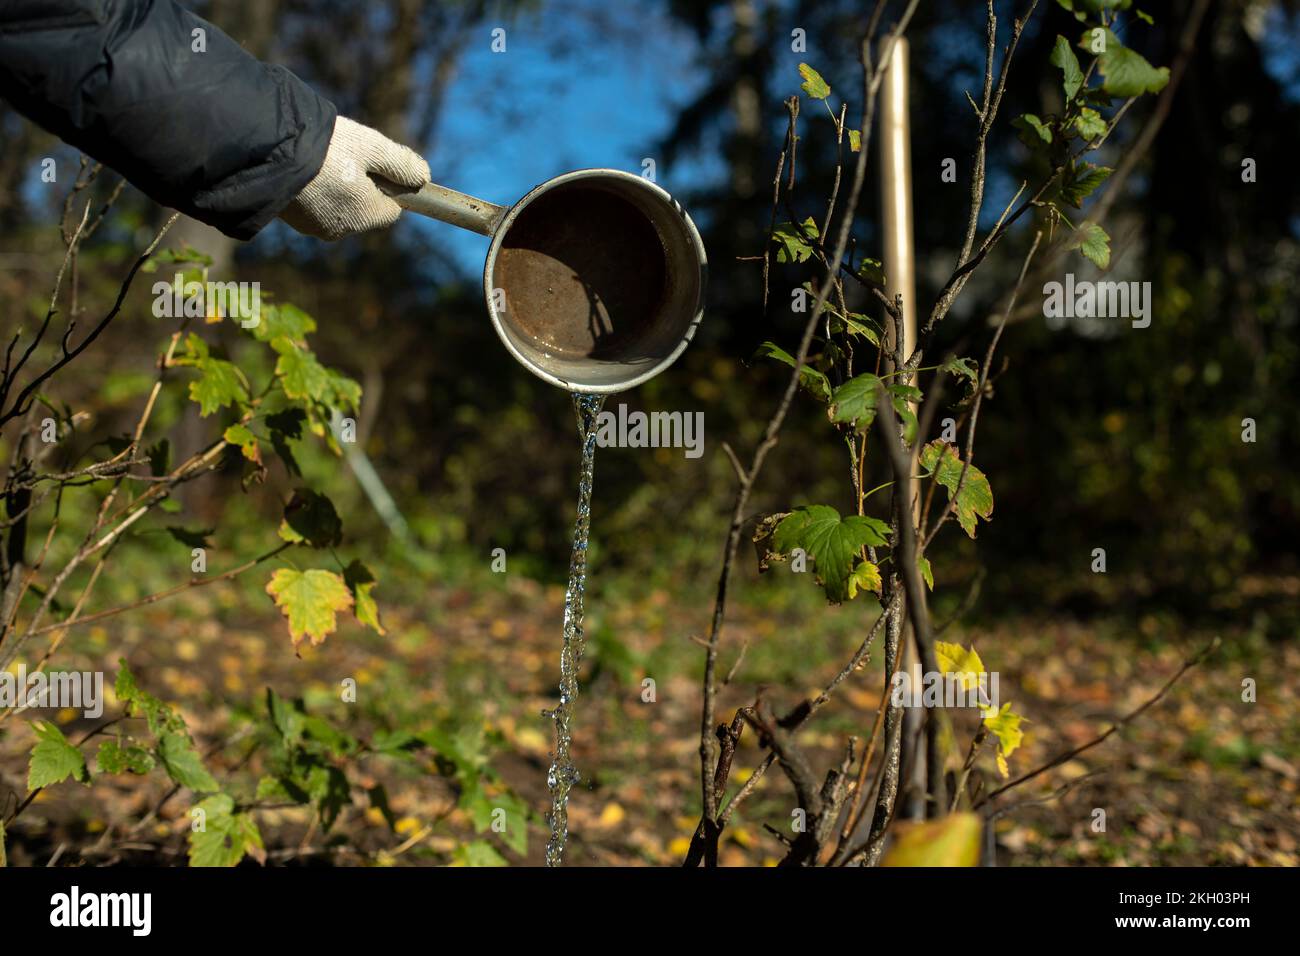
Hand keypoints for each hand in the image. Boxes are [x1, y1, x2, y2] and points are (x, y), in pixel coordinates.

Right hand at [279, 117, 429, 239]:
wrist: (267, 150)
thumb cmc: (326, 148)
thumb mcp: (372, 147)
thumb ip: (401, 163)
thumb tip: (424, 178)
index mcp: (366, 215)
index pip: (391, 209)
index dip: (387, 186)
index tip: (375, 164)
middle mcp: (342, 229)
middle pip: (363, 209)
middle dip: (360, 186)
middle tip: (343, 156)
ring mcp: (314, 227)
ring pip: (337, 208)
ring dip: (335, 187)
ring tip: (320, 160)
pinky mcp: (291, 220)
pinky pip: (313, 206)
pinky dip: (313, 190)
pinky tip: (302, 168)